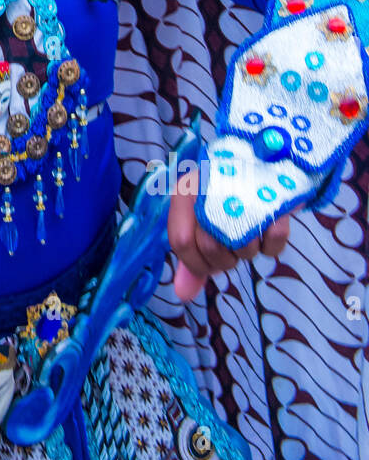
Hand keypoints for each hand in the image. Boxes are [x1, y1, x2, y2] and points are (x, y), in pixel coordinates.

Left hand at [167, 170, 289, 302]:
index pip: (182, 242)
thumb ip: (192, 259)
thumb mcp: (202, 226)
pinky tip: (268, 230)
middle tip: (231, 248)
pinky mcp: (277, 198)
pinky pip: (274, 240)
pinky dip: (272, 244)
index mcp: (185, 193)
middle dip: (224, 261)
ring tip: (249, 232)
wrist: (265, 164)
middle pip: (212, 248)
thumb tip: (182, 294)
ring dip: (248, 251)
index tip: (210, 265)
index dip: (196, 264)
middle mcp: (210, 189)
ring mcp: (244, 191)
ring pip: (243, 247)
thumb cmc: (226, 200)